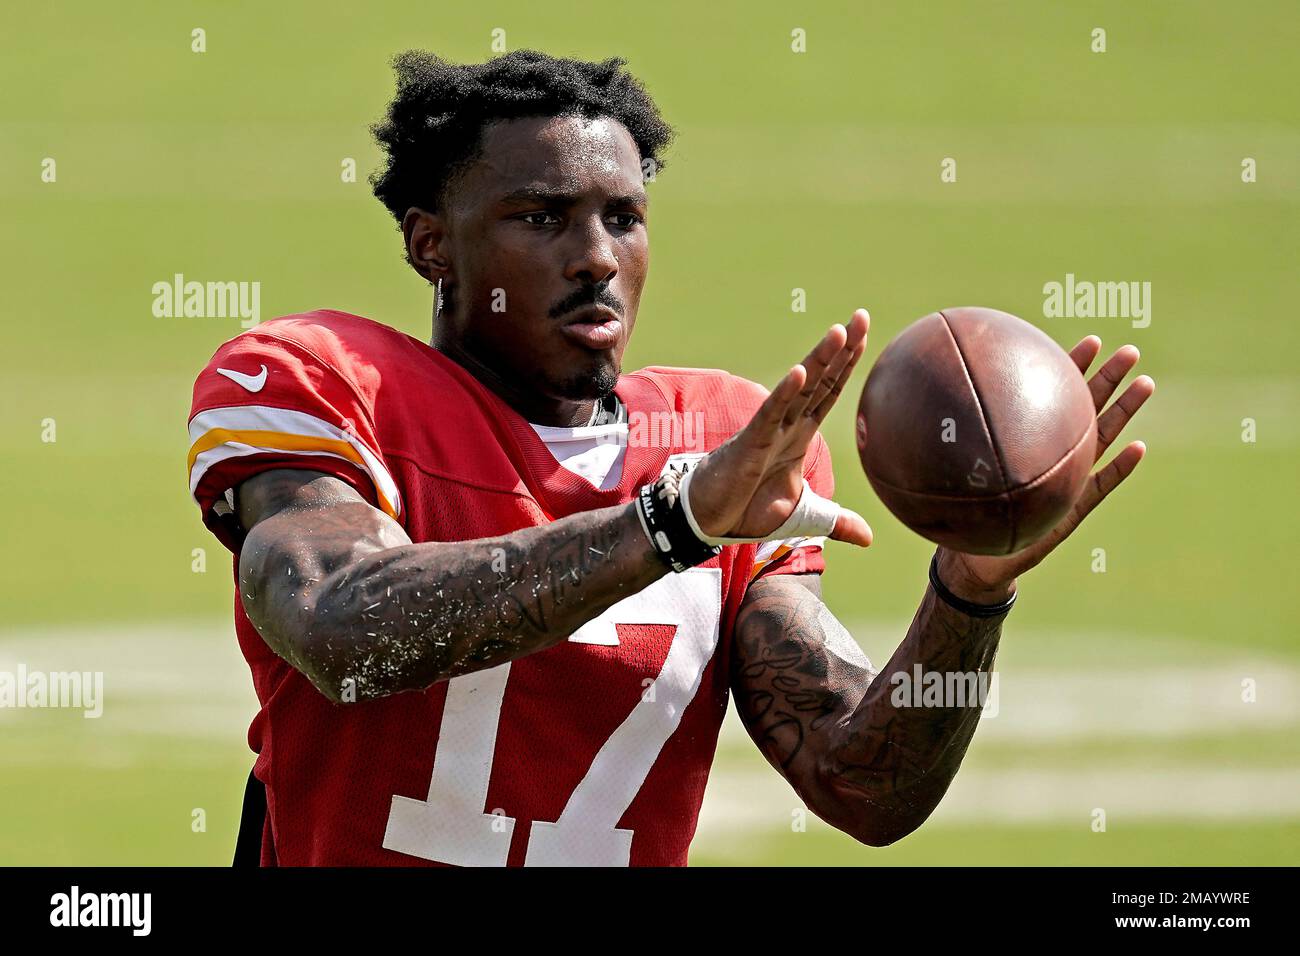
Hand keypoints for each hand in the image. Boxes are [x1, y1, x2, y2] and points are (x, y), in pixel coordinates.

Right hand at [688, 309, 873, 546]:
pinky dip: (785, 394)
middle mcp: (787, 425)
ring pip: (798, 389)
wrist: (709, 523)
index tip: (864, 333)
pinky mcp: (749, 444)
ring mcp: (768, 431)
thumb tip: (868, 538)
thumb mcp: (804, 517)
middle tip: (861, 317)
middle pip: (819, 380)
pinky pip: (770, 414)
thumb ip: (836, 521)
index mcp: (800, 434)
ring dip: (818, 360)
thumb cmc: (748, 509)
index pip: (829, 391)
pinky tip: (799, 372)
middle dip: (840, 349)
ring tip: (838, 331)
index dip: (847, 364)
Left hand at [936, 336, 1154, 602]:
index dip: (1071, 367)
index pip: (1053, 395)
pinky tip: (1138, 448)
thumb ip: (948, 445)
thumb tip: (918, 404)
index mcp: (1031, 440)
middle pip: (1087, 409)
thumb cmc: (964, 515)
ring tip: (1146, 384)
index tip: (1089, 340)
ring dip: (1126, 412)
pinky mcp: (1074, 510)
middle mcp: (1055, 455)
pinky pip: (1101, 486)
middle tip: (1130, 351)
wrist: (978, 560)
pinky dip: (1121, 469)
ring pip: (1103, 439)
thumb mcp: (950, 475)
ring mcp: (1070, 480)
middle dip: (1109, 379)